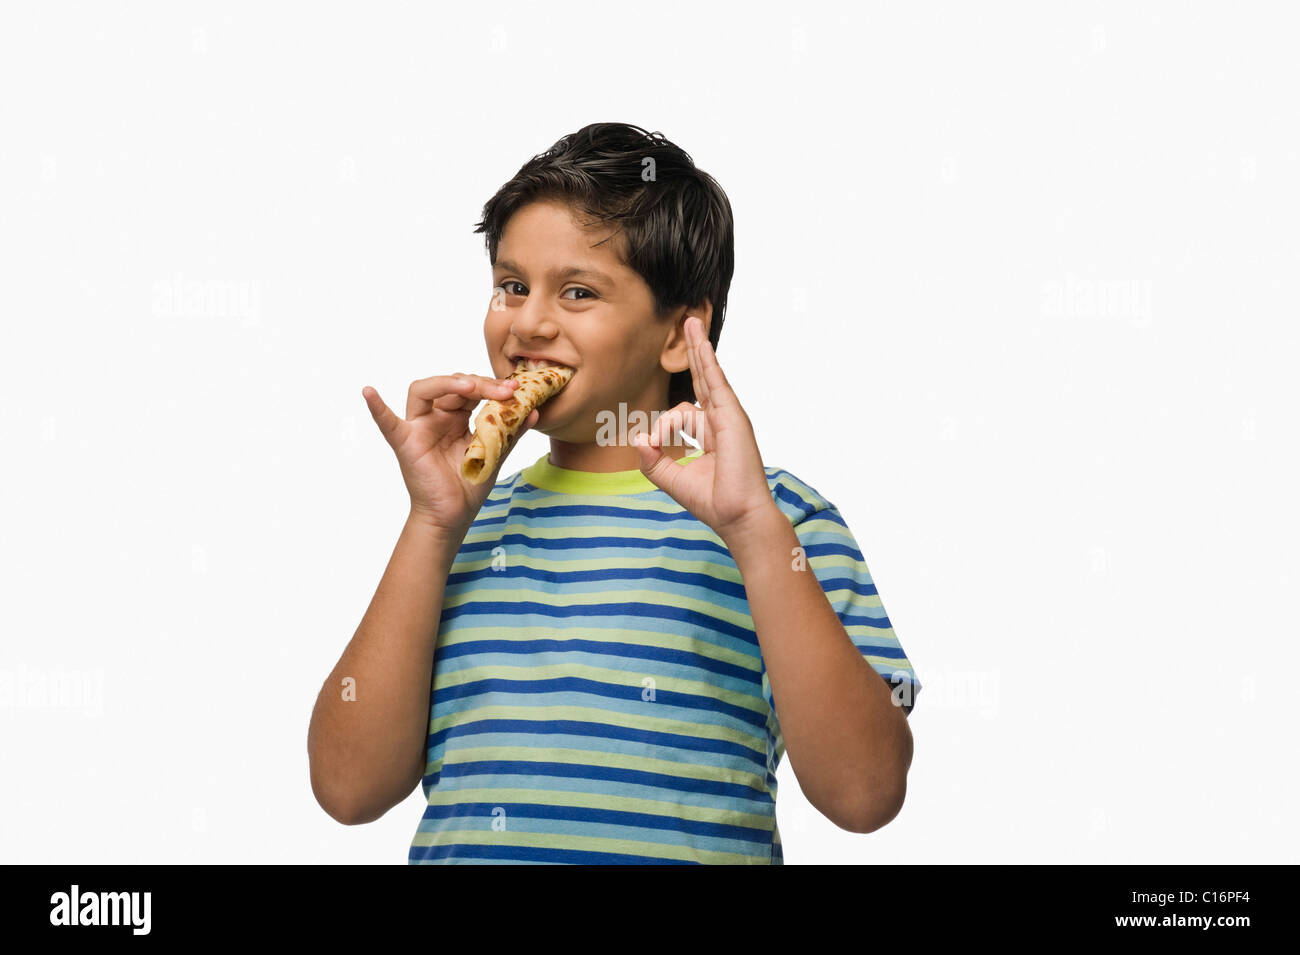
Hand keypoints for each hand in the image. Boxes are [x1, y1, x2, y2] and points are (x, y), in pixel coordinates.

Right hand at [362, 373, 538, 536]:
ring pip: (424, 391)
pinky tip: (369, 392)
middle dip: (478, 383)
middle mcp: (435, 418)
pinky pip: (388, 423)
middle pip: (450, 385)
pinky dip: (378, 408)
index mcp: (455, 418)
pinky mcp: (406, 444)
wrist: (453, 517)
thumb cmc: (469, 486)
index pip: (469, 390)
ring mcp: (418, 428)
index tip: (514, 389)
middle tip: (502, 390)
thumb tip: (534, 409)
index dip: (490, 386)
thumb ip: (512, 431)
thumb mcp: (496, 453)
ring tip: (470, 386)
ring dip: (447, 383)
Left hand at [633, 316, 778, 541]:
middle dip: (695, 352)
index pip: (687, 409)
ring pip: (707, 378)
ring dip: (698, 348)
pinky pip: (717, 383)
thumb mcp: (671, 479)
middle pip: (704, 379)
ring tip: (690, 322)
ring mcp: (729, 417)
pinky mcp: (733, 417)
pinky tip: (701, 342)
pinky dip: (709, 361)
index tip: (652, 442)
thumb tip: (637, 438)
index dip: (665, 421)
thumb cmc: (712, 501)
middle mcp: (721, 422)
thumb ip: (651, 460)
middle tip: (688, 323)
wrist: (737, 516)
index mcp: (710, 434)